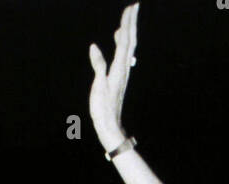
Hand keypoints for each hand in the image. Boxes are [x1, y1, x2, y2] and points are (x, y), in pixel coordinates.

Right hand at [89, 3, 138, 148]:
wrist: (110, 126)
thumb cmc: (103, 110)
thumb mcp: (98, 88)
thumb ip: (98, 66)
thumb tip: (94, 47)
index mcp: (119, 68)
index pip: (125, 40)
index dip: (127, 23)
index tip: (131, 7)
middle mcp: (124, 68)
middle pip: (130, 40)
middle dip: (132, 22)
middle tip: (134, 6)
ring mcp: (123, 73)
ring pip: (128, 47)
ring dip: (129, 31)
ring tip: (127, 18)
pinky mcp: (120, 77)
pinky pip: (124, 54)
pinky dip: (123, 43)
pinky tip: (119, 40)